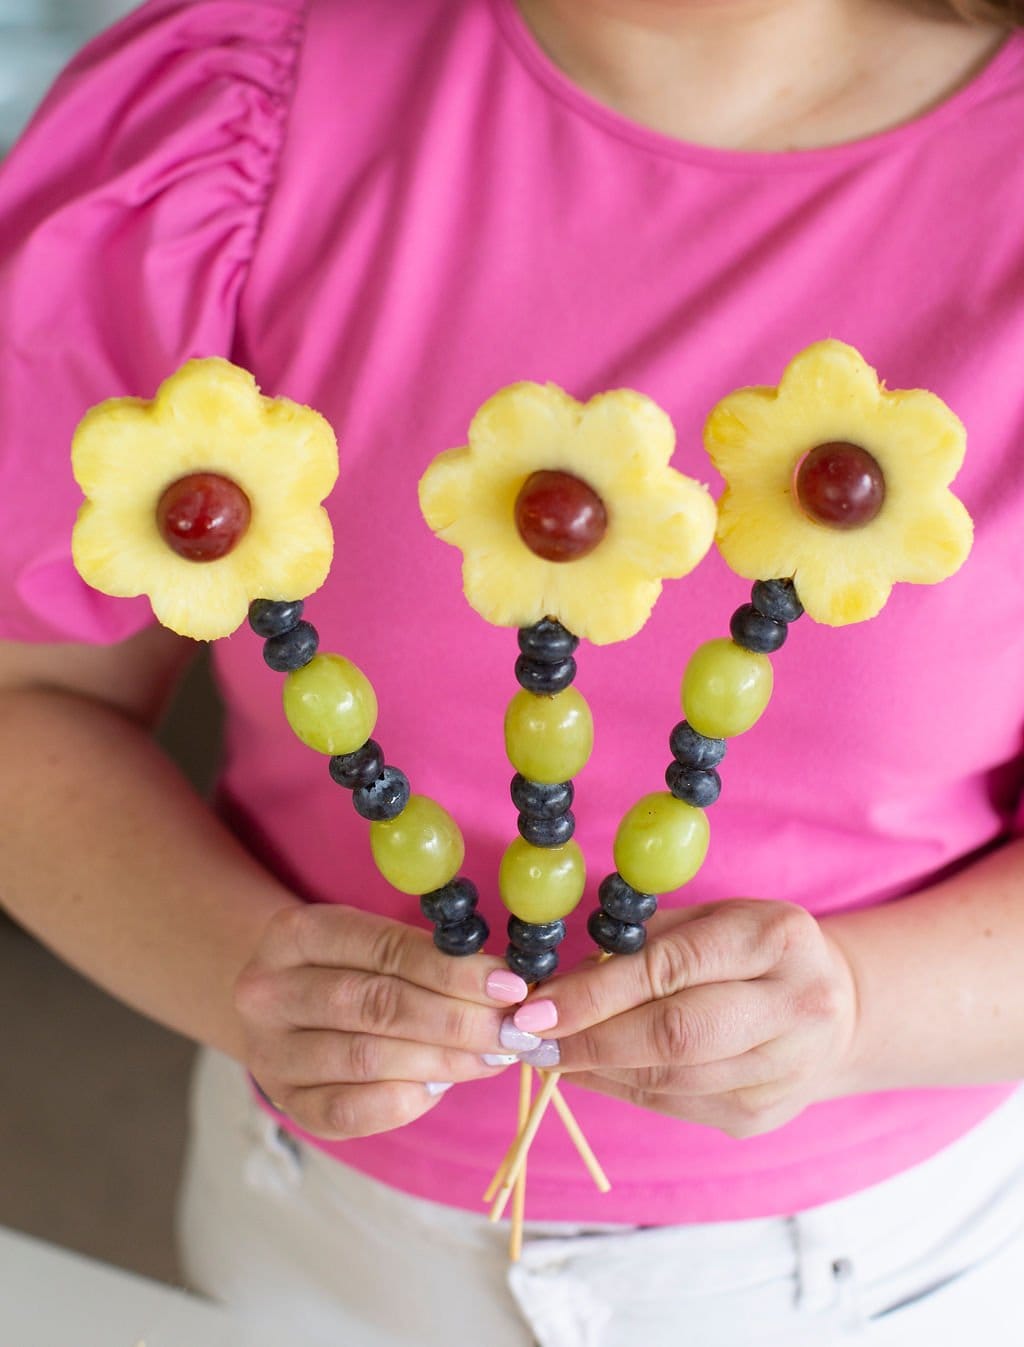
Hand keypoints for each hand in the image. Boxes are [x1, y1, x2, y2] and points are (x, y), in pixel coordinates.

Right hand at [234, 902, 525, 1139]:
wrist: (283, 1008)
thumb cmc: (349, 968)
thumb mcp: (373, 944)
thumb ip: (429, 958)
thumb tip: (505, 989)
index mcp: (295, 934)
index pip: (384, 949)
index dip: (453, 970)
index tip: (510, 986)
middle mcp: (269, 991)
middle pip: (377, 1005)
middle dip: (457, 1020)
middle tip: (511, 1030)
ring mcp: (269, 1052)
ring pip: (366, 1059)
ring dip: (442, 1061)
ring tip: (492, 1056)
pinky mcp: (285, 1102)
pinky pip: (348, 1112)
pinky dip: (404, 1101)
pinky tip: (442, 1086)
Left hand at [516, 899, 858, 1137]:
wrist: (837, 1008)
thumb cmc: (753, 949)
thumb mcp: (712, 918)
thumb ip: (644, 941)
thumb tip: (560, 979)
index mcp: (777, 938)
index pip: (671, 968)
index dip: (596, 992)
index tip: (536, 1005)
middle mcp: (794, 1006)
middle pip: (674, 1034)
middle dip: (589, 1038)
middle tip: (529, 1039)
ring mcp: (784, 1070)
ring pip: (670, 1079)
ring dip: (596, 1069)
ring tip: (547, 1053)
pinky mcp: (763, 1115)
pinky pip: (674, 1105)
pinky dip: (621, 1088)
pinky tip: (587, 1070)